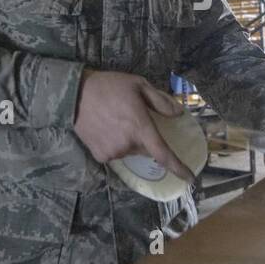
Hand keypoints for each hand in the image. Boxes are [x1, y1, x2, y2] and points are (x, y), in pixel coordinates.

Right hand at [73, 69, 193, 181]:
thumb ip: (161, 101)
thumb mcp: (139, 85)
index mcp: (140, 127)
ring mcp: (113, 152)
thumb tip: (178, 114)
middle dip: (144, 137)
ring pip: (130, 151)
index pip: (163, 154)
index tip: (190, 179)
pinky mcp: (100, 155)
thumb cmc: (110, 86)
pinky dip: (115, 144)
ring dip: (129, 140)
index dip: (178, 168)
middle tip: (131, 118)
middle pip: (146, 148)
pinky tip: (105, 128)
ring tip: (115, 120)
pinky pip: (116, 153)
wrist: (74, 94)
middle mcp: (128, 144)